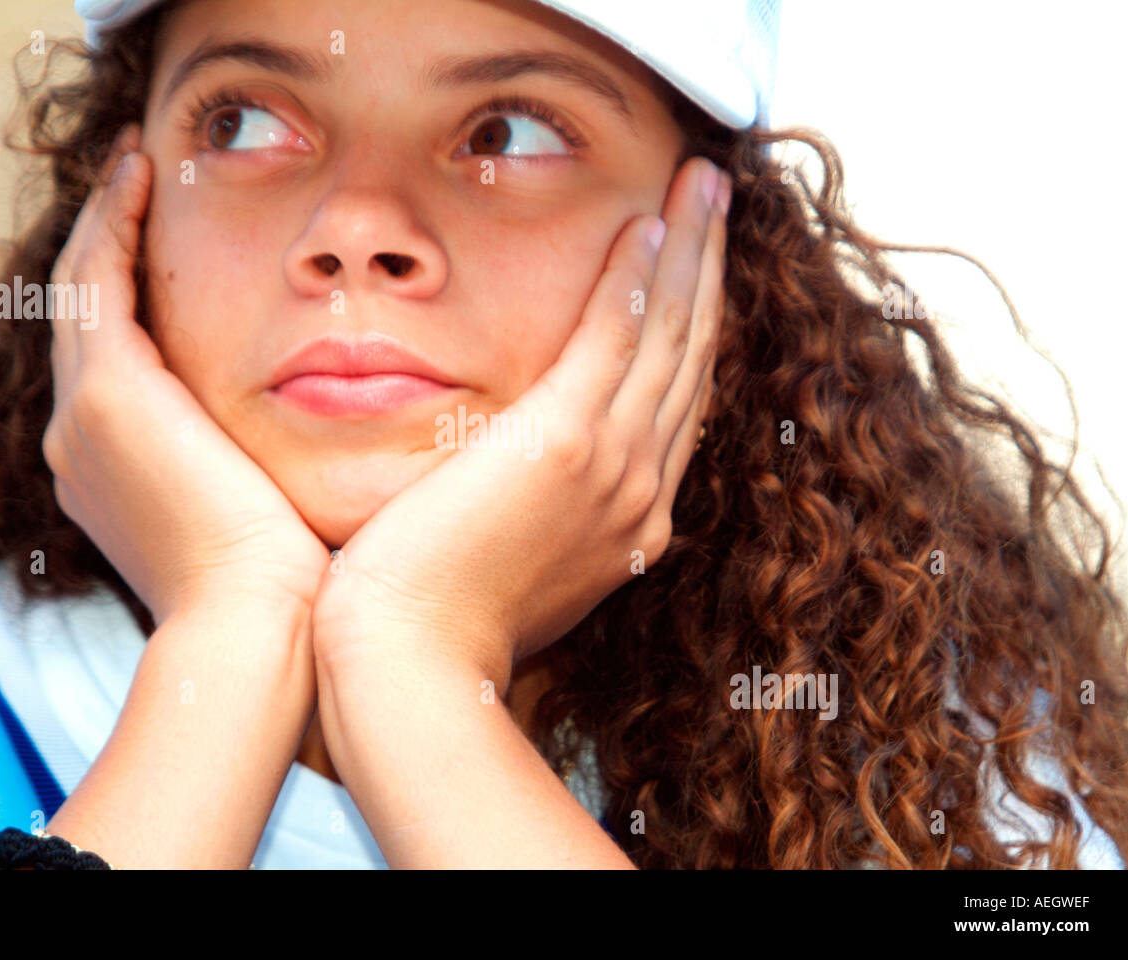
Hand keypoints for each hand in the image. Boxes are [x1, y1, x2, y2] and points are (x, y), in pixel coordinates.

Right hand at [42, 125, 330, 625]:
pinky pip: (97, 280)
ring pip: (83, 290)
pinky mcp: (107, 397)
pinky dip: (114, 223)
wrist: (257, 631)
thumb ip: (267, 462)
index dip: (131, 294)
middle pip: (89, 317)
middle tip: (138, 183)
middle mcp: (79, 441)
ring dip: (110, 221)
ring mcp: (83, 418)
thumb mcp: (268, 509)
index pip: (115, 358)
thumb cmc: (288, 587)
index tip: (164, 242)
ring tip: (137, 166)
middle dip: (112, 247)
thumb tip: (328, 431)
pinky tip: (142, 172)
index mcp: (116, 471)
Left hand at [312, 156, 731, 689]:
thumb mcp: (513, 559)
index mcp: (631, 520)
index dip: (692, 329)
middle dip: (709, 270)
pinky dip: (642, 276)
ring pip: (672, 335)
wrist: (411, 661)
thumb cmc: (439, 617)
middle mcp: (642, 490)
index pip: (675, 403)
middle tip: (716, 198)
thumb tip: (523, 479)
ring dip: (692, 250)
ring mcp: (615, 467)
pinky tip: (651, 222)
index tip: (693, 270)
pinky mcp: (568, 441)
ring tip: (703, 182)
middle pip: (692, 358)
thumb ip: (539, 511)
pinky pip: (620, 336)